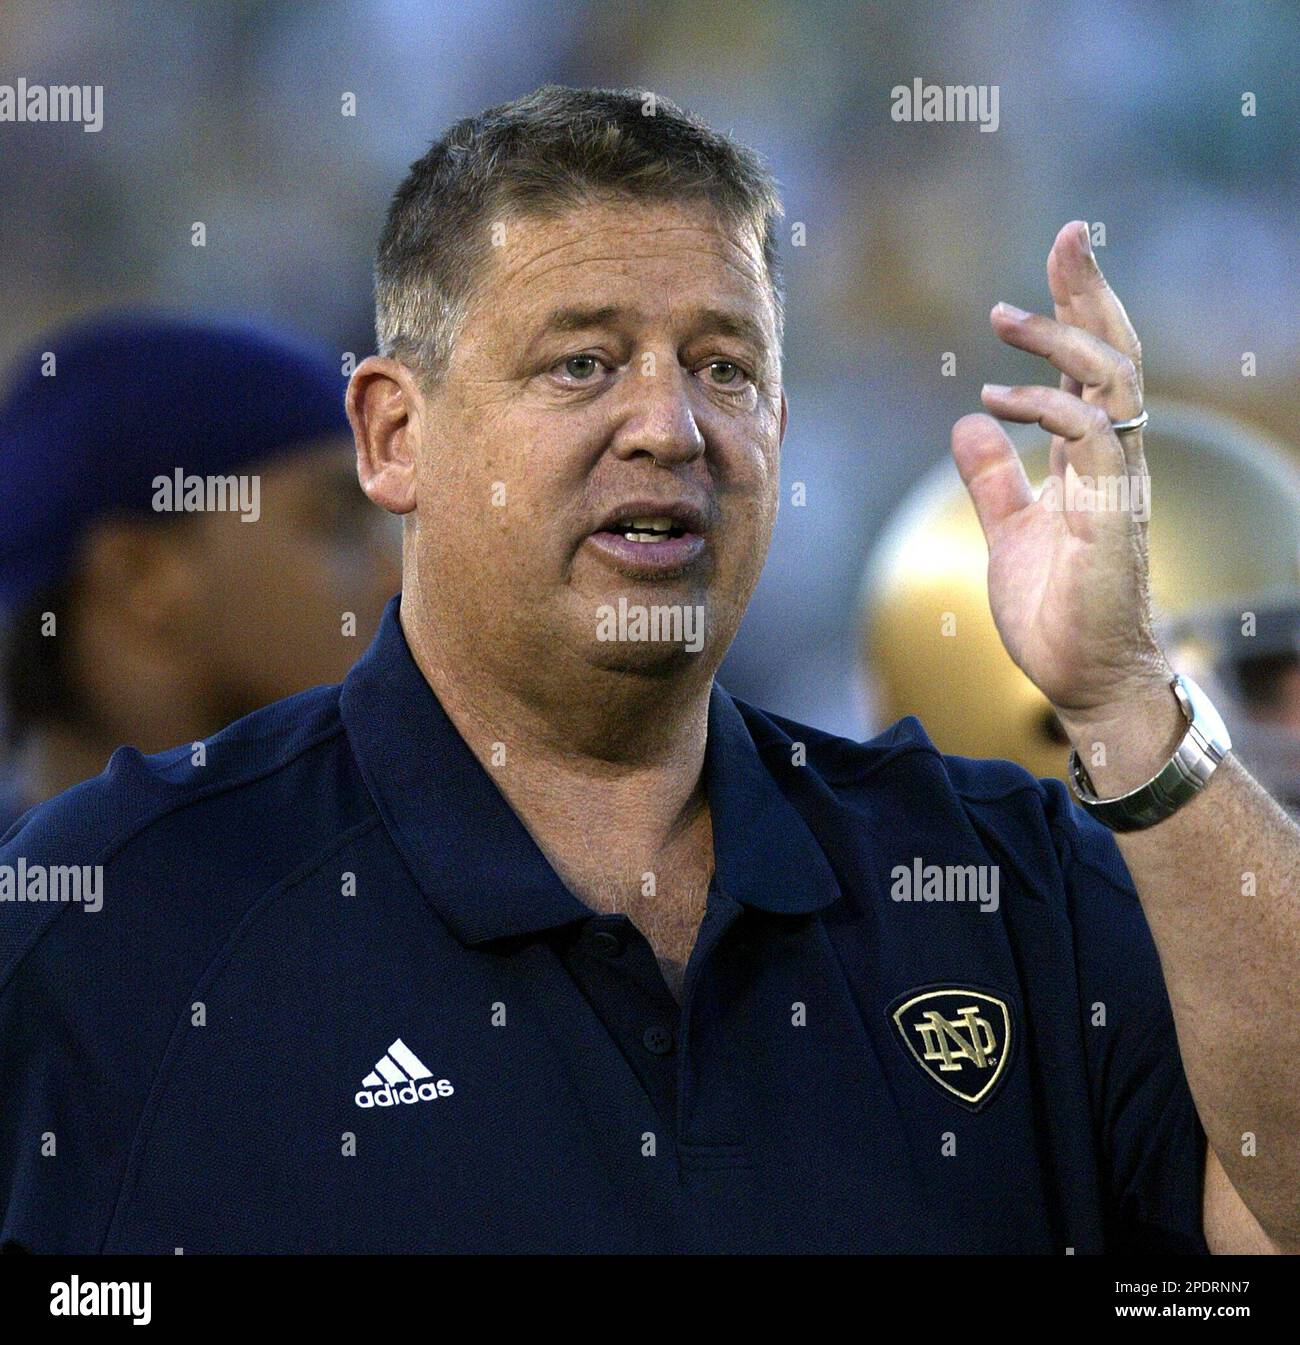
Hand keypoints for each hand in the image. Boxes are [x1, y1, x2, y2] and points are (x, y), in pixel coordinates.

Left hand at [951, 220, 1174, 746]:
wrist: (1082, 678)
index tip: (1060, 256)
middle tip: (1068, 235)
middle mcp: (1113, 458)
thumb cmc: (1055, 608)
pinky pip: (1090, 436)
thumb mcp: (1010, 529)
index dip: (1079, 308)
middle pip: (1116, 352)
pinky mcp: (1110, 513)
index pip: (1094, 364)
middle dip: (1091, 291)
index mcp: (1092, 457)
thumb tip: (966, 424)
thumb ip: (995, 478)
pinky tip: (996, 402)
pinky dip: (1046, 408)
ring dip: (1062, 339)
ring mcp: (1117, 482)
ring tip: (1004, 319)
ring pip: (1113, 380)